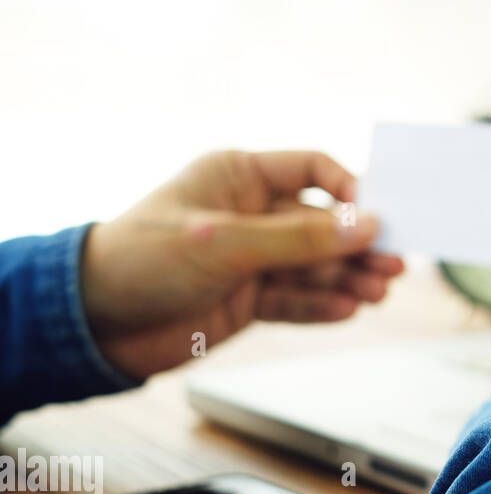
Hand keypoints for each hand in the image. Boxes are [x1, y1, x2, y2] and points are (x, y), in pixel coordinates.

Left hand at [81, 150, 403, 379]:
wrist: (94, 325)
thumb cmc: (141, 260)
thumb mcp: (225, 243)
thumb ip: (300, 238)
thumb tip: (367, 226)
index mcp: (238, 176)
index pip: (312, 169)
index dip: (349, 190)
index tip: (378, 215)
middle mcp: (251, 213)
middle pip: (323, 222)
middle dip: (359, 244)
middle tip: (394, 262)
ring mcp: (252, 258)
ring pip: (316, 264)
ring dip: (349, 277)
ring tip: (378, 291)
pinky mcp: (249, 299)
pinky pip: (298, 299)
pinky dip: (324, 305)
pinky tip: (350, 309)